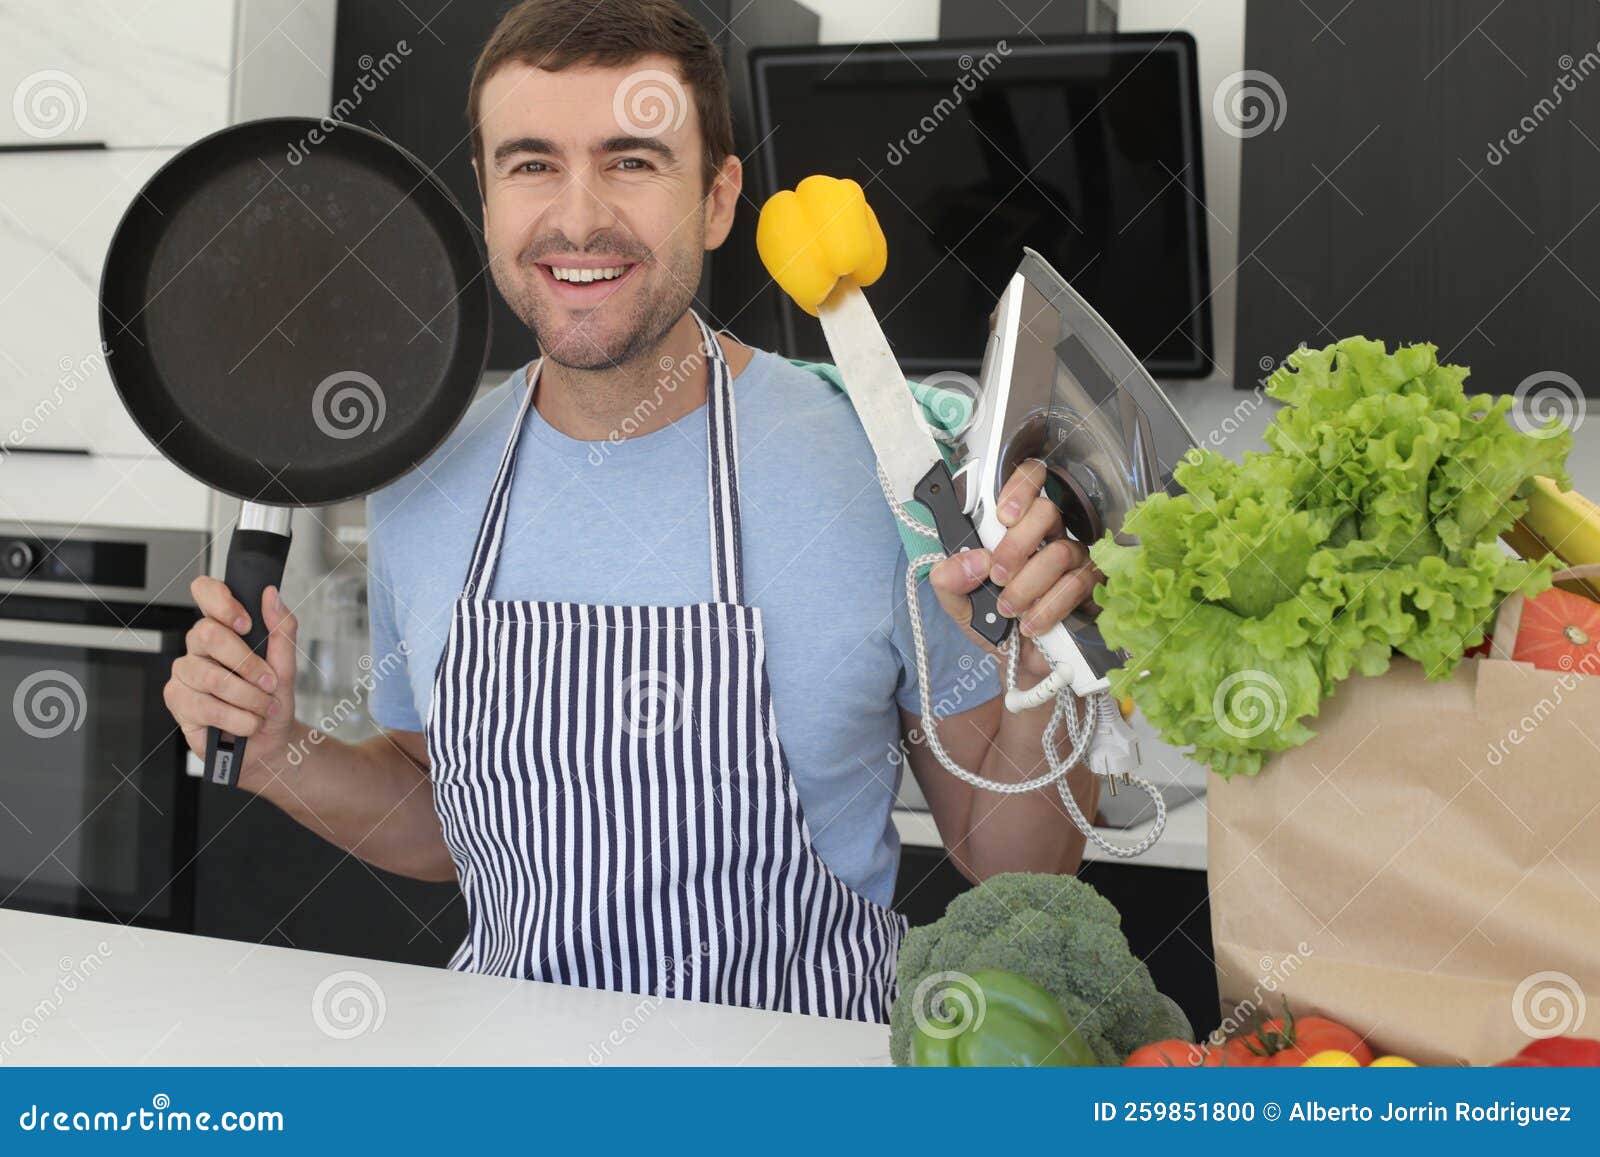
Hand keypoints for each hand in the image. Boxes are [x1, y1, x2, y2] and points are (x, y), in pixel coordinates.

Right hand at [163, 578, 300, 779]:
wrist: (269, 743)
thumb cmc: (272, 702)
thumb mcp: (287, 666)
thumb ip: (282, 629)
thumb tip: (271, 595)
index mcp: (223, 628)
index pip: (205, 592)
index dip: (221, 601)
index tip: (246, 623)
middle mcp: (199, 647)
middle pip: (208, 634)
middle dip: (248, 663)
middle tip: (269, 683)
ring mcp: (184, 673)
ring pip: (210, 676)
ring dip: (248, 697)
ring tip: (262, 709)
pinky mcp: (177, 701)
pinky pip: (204, 705)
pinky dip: (236, 718)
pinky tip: (246, 723)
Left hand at [928, 459, 1102, 681]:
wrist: (1018, 665)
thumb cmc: (992, 624)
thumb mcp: (958, 604)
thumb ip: (949, 580)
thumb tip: (972, 561)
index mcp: (1015, 528)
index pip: (1030, 480)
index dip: (1021, 486)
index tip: (1002, 516)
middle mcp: (1048, 535)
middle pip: (1047, 511)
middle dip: (1017, 545)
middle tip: (997, 576)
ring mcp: (1075, 559)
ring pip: (1062, 551)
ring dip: (1029, 584)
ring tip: (1009, 609)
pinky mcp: (1092, 587)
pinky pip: (1077, 584)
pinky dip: (1049, 607)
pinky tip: (1031, 624)